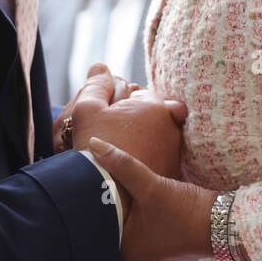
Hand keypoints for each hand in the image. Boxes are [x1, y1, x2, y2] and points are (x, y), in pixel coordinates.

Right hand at [52, 64, 186, 183]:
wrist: (102, 193)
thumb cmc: (92, 147)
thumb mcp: (87, 108)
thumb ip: (96, 84)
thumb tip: (101, 67)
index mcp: (153, 106)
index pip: (136, 97)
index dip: (118, 107)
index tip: (106, 122)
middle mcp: (171, 126)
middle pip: (149, 117)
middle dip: (134, 122)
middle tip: (112, 139)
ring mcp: (174, 151)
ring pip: (155, 138)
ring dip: (142, 141)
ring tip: (120, 155)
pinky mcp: (172, 174)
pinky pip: (158, 160)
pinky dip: (147, 160)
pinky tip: (128, 171)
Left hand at [86, 138, 217, 260]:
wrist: (223, 222)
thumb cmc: (185, 210)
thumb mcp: (151, 185)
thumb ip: (122, 164)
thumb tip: (95, 145)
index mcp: (125, 255)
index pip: (94, 234)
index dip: (86, 212)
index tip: (78, 191)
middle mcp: (134, 260)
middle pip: (109, 231)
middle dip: (103, 209)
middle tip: (90, 185)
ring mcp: (149, 254)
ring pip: (124, 229)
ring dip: (120, 211)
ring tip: (107, 187)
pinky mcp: (161, 245)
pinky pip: (139, 229)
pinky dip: (134, 216)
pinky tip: (132, 198)